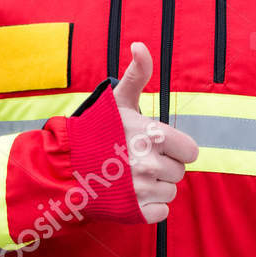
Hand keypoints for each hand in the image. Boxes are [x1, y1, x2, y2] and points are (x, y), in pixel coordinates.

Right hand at [109, 40, 199, 222]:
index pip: (191, 151)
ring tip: (132, 176)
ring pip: (170, 192)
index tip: (157, 145)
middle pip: (179, 172)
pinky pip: (161, 211)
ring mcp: (142, 190)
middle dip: (164, 167)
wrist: (64, 168)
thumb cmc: (95, 132)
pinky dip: (149, 206)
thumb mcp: (119, 100)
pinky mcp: (135, 211)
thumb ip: (137, 73)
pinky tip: (131, 193)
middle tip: (139, 160)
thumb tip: (140, 44)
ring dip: (156, 186)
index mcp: (153, 135)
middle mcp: (150, 163)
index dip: (176, 148)